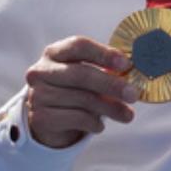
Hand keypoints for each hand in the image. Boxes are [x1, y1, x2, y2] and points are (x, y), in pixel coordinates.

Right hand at [22, 35, 137, 148]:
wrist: (46, 117)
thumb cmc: (73, 89)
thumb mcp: (86, 75)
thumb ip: (105, 71)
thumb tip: (132, 78)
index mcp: (54, 53)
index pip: (79, 46)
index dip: (104, 54)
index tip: (126, 64)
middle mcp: (41, 71)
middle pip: (81, 74)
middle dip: (111, 85)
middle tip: (133, 94)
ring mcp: (37, 94)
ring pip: (82, 99)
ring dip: (110, 108)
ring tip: (127, 115)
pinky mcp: (40, 117)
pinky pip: (76, 119)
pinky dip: (93, 123)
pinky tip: (99, 125)